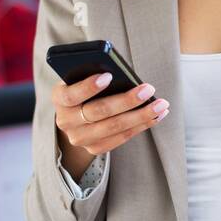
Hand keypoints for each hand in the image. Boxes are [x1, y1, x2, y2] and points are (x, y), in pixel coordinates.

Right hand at [54, 72, 168, 165]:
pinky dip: (141, 126)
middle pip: (99, 112)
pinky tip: (157, 116)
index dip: (88, 87)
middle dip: (127, 100)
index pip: (71, 95)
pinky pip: (121, 138)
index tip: (109, 76)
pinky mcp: (94, 148)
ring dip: (141, 115)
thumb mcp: (80, 78)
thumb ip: (93, 74)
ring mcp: (79, 138)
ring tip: (161, 105)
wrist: (75, 116)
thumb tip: (121, 73)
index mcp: (59, 99)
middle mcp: (66, 121)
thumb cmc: (84, 88)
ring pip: (114, 127)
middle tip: (149, 89)